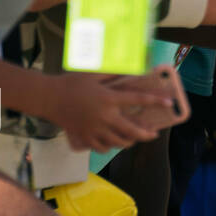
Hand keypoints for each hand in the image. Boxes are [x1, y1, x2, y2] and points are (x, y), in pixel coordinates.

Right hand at [47, 73, 168, 152]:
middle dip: (146, 134)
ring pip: (118, 141)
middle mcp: (104, 116)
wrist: (47, 98)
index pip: (137, 100)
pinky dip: (109, 146)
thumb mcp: (93, 74)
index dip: (155, 101)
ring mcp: (94, 129)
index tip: (169, 103)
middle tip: (154, 134)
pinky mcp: (84, 137)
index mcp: (108, 99)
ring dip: (129, 141)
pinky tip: (113, 142)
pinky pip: (101, 147)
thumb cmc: (71, 83)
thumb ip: (113, 73)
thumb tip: (130, 68)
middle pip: (131, 130)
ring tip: (135, 139)